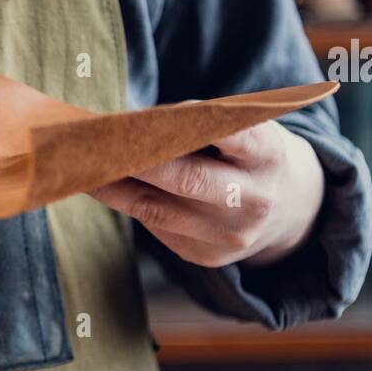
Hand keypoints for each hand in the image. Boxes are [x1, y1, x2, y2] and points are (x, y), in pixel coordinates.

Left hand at [91, 120, 323, 268]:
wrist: (290, 212)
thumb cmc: (252, 157)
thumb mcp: (250, 132)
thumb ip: (207, 126)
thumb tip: (135, 119)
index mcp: (271, 157)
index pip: (236, 136)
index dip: (194, 124)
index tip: (151, 114)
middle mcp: (253, 200)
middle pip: (185, 178)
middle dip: (136, 158)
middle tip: (94, 140)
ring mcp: (229, 235)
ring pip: (158, 209)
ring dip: (114, 185)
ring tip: (81, 164)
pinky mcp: (206, 256)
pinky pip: (156, 228)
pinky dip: (126, 202)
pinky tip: (101, 185)